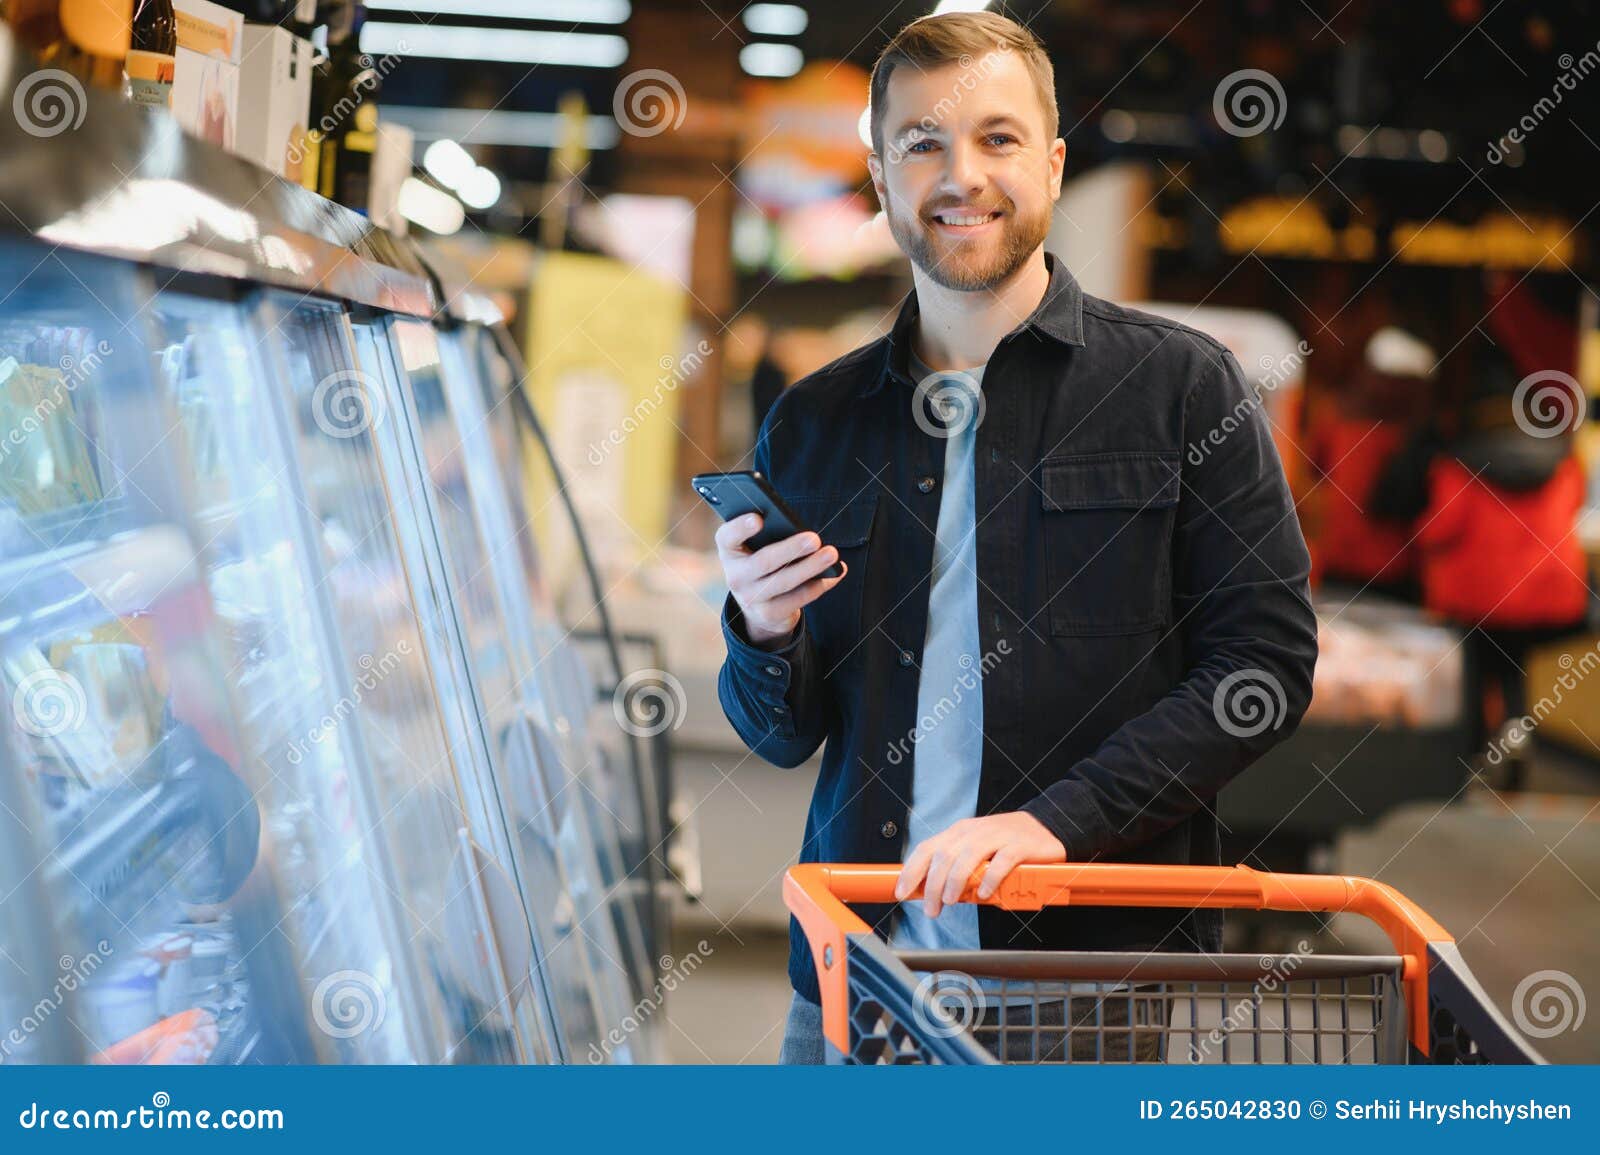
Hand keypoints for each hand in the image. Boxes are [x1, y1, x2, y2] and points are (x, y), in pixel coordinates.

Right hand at [716, 513, 845, 648]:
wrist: (758, 605)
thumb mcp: (758, 547)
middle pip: (764, 561)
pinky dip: (818, 585)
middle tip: (814, 539)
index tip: (758, 519)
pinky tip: (834, 574)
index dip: (740, 527)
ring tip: (831, 554)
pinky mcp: (768, 614)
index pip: (727, 536)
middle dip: (791, 549)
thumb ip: (771, 535)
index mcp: (729, 550)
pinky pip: (797, 599)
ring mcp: (750, 598)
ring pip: (784, 581)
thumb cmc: (762, 561)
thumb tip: (806, 536)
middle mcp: (735, 575)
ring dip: (811, 567)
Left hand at [894, 812, 1066, 916]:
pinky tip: (984, 893)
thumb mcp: (975, 850)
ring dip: (955, 882)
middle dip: (933, 886)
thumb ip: (955, 868)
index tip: (902, 892)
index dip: (911, 871)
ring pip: (967, 858)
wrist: (1046, 826)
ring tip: (951, 901)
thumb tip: (931, 893)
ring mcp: (996, 836)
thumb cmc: (1005, 843)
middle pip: (944, 857)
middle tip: (932, 909)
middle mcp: (973, 832)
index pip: (927, 849)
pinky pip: (1001, 862)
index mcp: (958, 832)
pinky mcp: (1019, 845)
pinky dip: (989, 879)